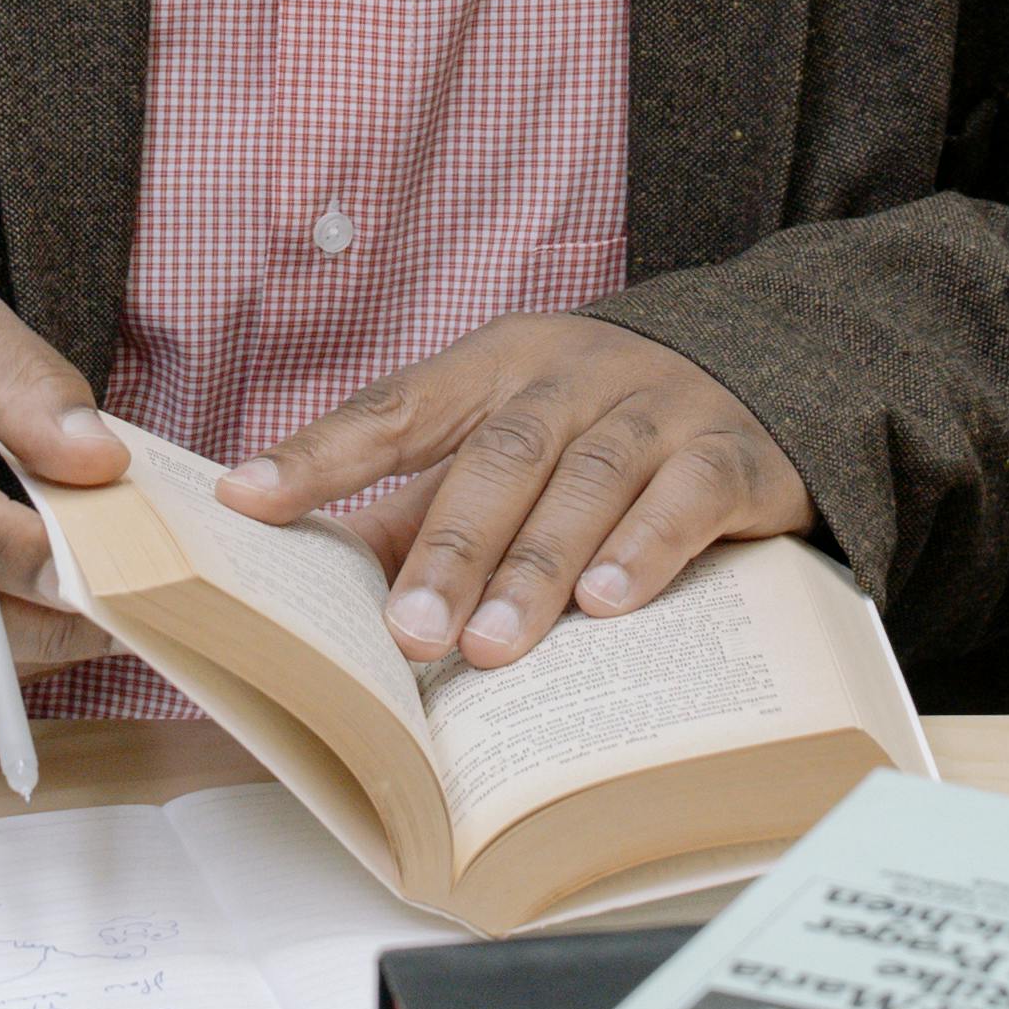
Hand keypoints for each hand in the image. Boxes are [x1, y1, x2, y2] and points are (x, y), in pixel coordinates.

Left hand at [221, 315, 808, 668]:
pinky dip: (647, 548)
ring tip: (492, 644)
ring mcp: (656, 406)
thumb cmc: (600, 427)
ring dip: (537, 567)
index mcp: (496, 365)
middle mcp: (571, 374)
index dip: (318, 452)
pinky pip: (687, 496)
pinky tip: (608, 604)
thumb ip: (421, 507)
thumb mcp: (508, 447)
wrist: (764, 375)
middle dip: (448, 549)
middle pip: (497, 455)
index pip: (394, 406)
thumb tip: (315, 581)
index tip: (244, 499)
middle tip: (408, 635)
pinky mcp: (731, 452)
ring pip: (588, 481)